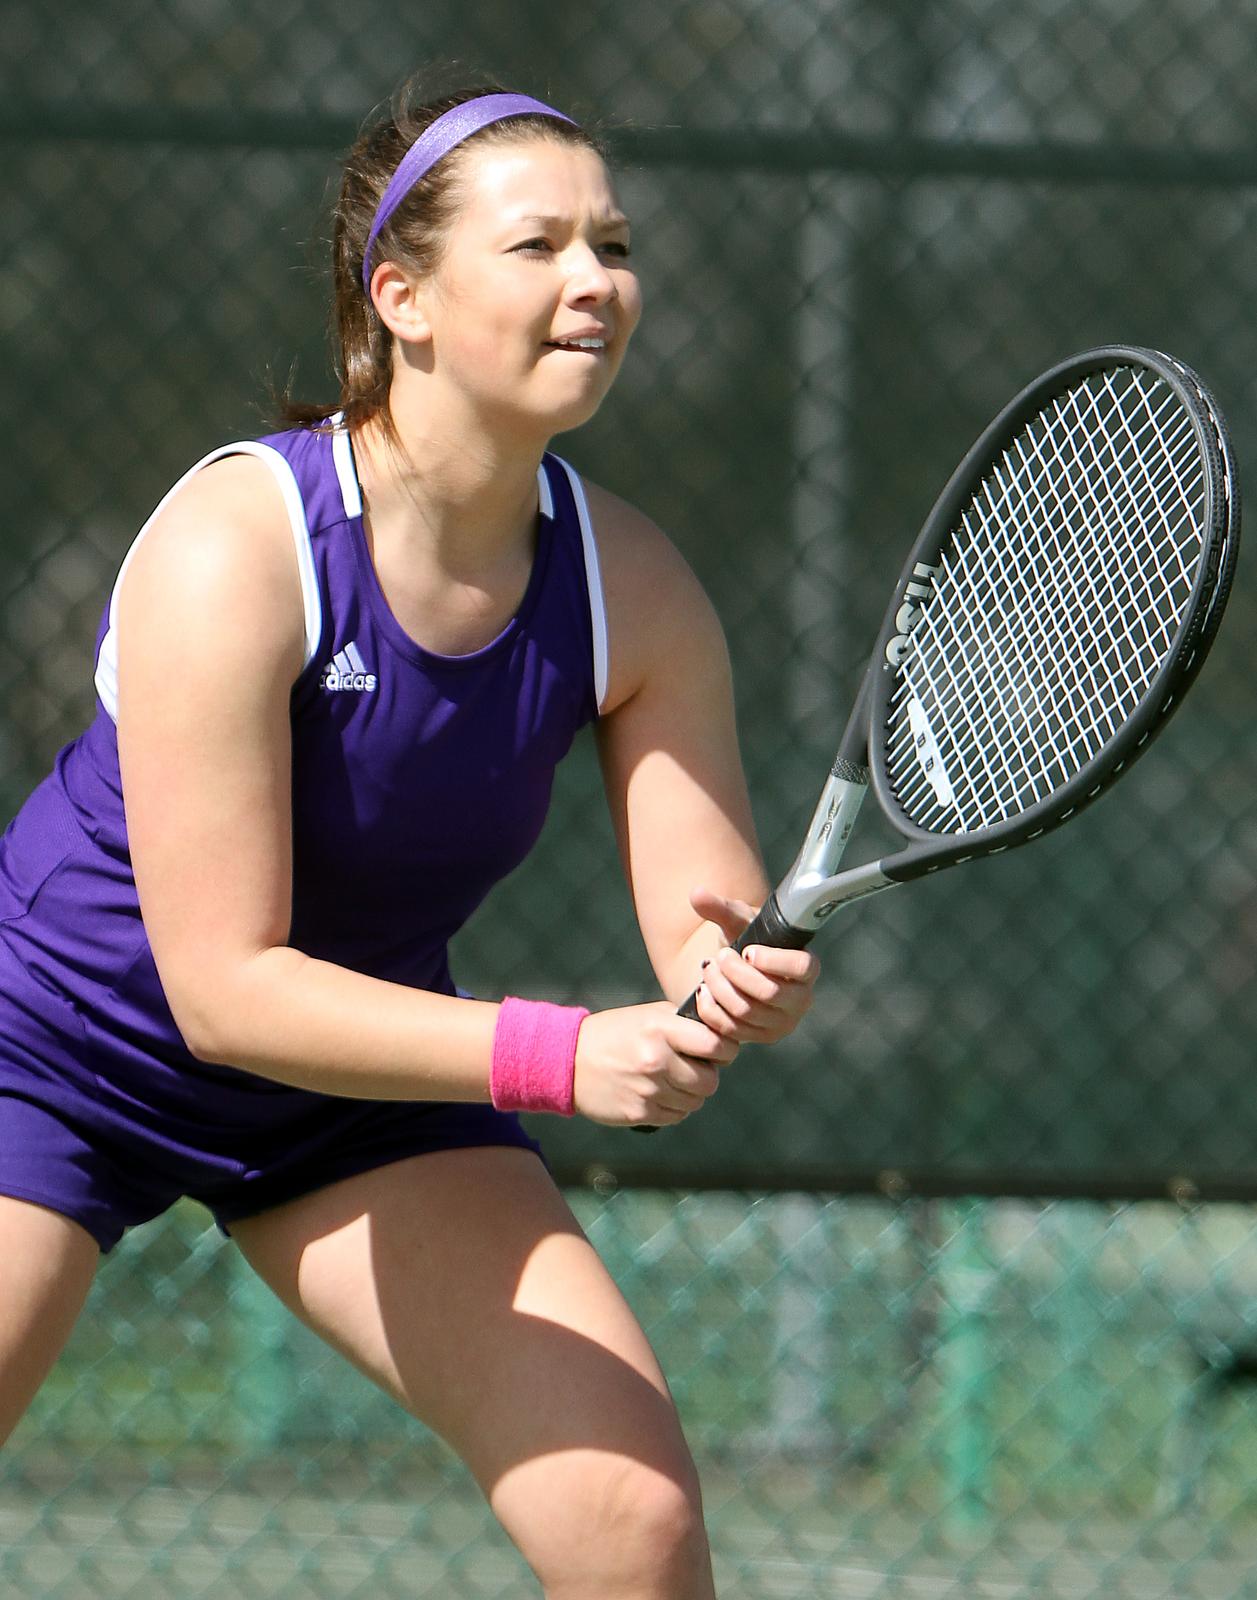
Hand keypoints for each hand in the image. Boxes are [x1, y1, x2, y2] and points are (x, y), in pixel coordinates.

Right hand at [572, 1001, 737, 1127]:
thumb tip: (721, 1037)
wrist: (568, 1059)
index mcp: (660, 1028)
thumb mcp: (648, 1016)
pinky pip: (675, 1116)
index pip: (715, 1046)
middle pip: (710, 1081)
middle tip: (693, 1068)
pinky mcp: (638, 1113)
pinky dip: (672, 1108)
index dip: (724, 1051)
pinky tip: (656, 1093)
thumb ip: (684, 1023)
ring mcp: (647, 1089)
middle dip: (706, 1076)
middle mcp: (656, 1059)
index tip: (718, 1052)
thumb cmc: (614, 1033)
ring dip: (689, 1094)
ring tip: (670, 1080)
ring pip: (695, 1102)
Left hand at [687, 887, 819, 1044]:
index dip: (774, 960)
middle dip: (736, 973)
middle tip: (718, 957)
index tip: (747, 950)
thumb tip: (696, 894)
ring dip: (720, 988)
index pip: (802, 967)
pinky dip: (712, 1009)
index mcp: (806, 967)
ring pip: (746, 1012)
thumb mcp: (736, 920)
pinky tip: (703, 990)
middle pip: (769, 993)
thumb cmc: (746, 939)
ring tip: (708, 969)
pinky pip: (732, 1030)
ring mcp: (781, 1023)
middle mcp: (800, 999)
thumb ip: (719, 908)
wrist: (737, 967)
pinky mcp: (759, 1038)